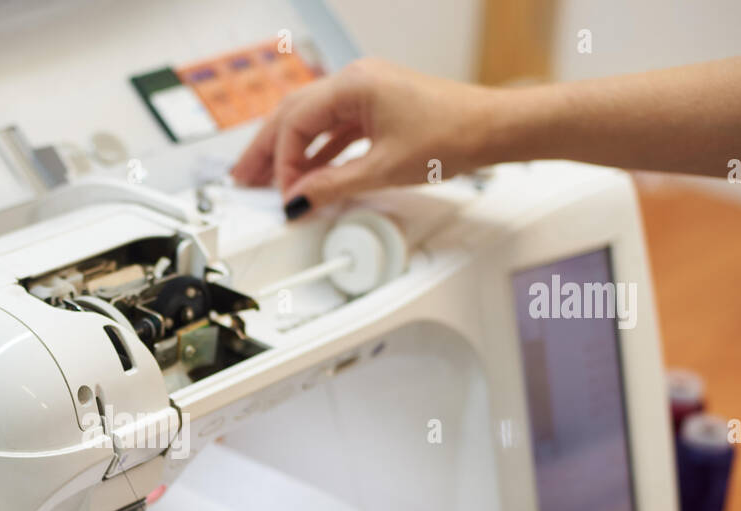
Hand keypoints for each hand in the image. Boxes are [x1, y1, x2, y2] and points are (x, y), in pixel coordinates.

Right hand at [232, 58, 500, 211]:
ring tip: (268, 179)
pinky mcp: (378, 107)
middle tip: (244, 179)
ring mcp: (367, 92)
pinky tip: (308, 173)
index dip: (283, 162)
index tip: (285, 194)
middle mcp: (356, 81)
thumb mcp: (384, 169)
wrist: (496, 128)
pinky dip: (317, 151)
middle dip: (266, 149)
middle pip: (293, 114)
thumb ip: (333, 186)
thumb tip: (300, 199)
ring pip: (312, 121)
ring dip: (289, 151)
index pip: (296, 122)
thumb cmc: (454, 134)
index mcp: (354, 84)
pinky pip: (334, 127)